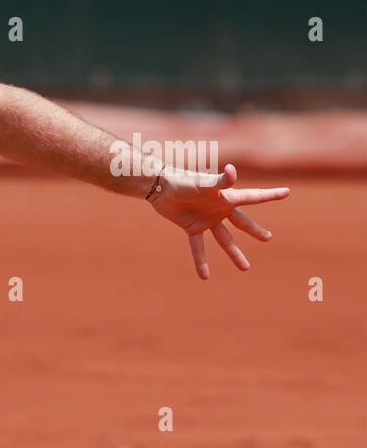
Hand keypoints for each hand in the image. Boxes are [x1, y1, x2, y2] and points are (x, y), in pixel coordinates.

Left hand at [148, 164, 289, 279]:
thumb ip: (221, 181)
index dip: (270, 195)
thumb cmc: (184, 182)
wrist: (160, 188)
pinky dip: (201, 261)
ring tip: (245, 268)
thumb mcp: (204, 183)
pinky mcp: (192, 227)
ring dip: (234, 253)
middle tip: (268, 238)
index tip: (287, 192)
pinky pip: (199, 247)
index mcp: (227, 197)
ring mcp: (207, 220)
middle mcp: (220, 209)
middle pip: (242, 223)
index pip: (254, 197)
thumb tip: (232, 171)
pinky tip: (205, 276)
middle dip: (255, 230)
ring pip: (224, 239)